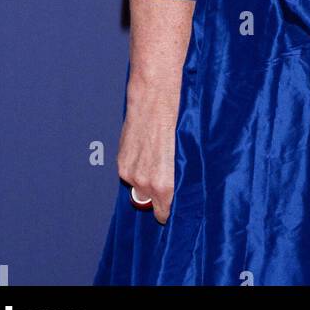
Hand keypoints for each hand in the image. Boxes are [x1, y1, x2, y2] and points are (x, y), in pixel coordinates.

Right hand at [117, 74, 181, 223]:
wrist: (156, 95)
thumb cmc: (179, 120)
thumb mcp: (188, 153)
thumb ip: (183, 175)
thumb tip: (184, 188)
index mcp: (164, 185)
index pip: (164, 214)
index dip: (171, 209)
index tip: (177, 205)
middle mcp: (145, 183)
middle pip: (152, 203)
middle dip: (161, 194)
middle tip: (172, 176)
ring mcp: (130, 173)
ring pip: (140, 188)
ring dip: (148, 180)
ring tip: (160, 158)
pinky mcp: (121, 162)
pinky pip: (131, 174)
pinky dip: (139, 167)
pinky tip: (149, 150)